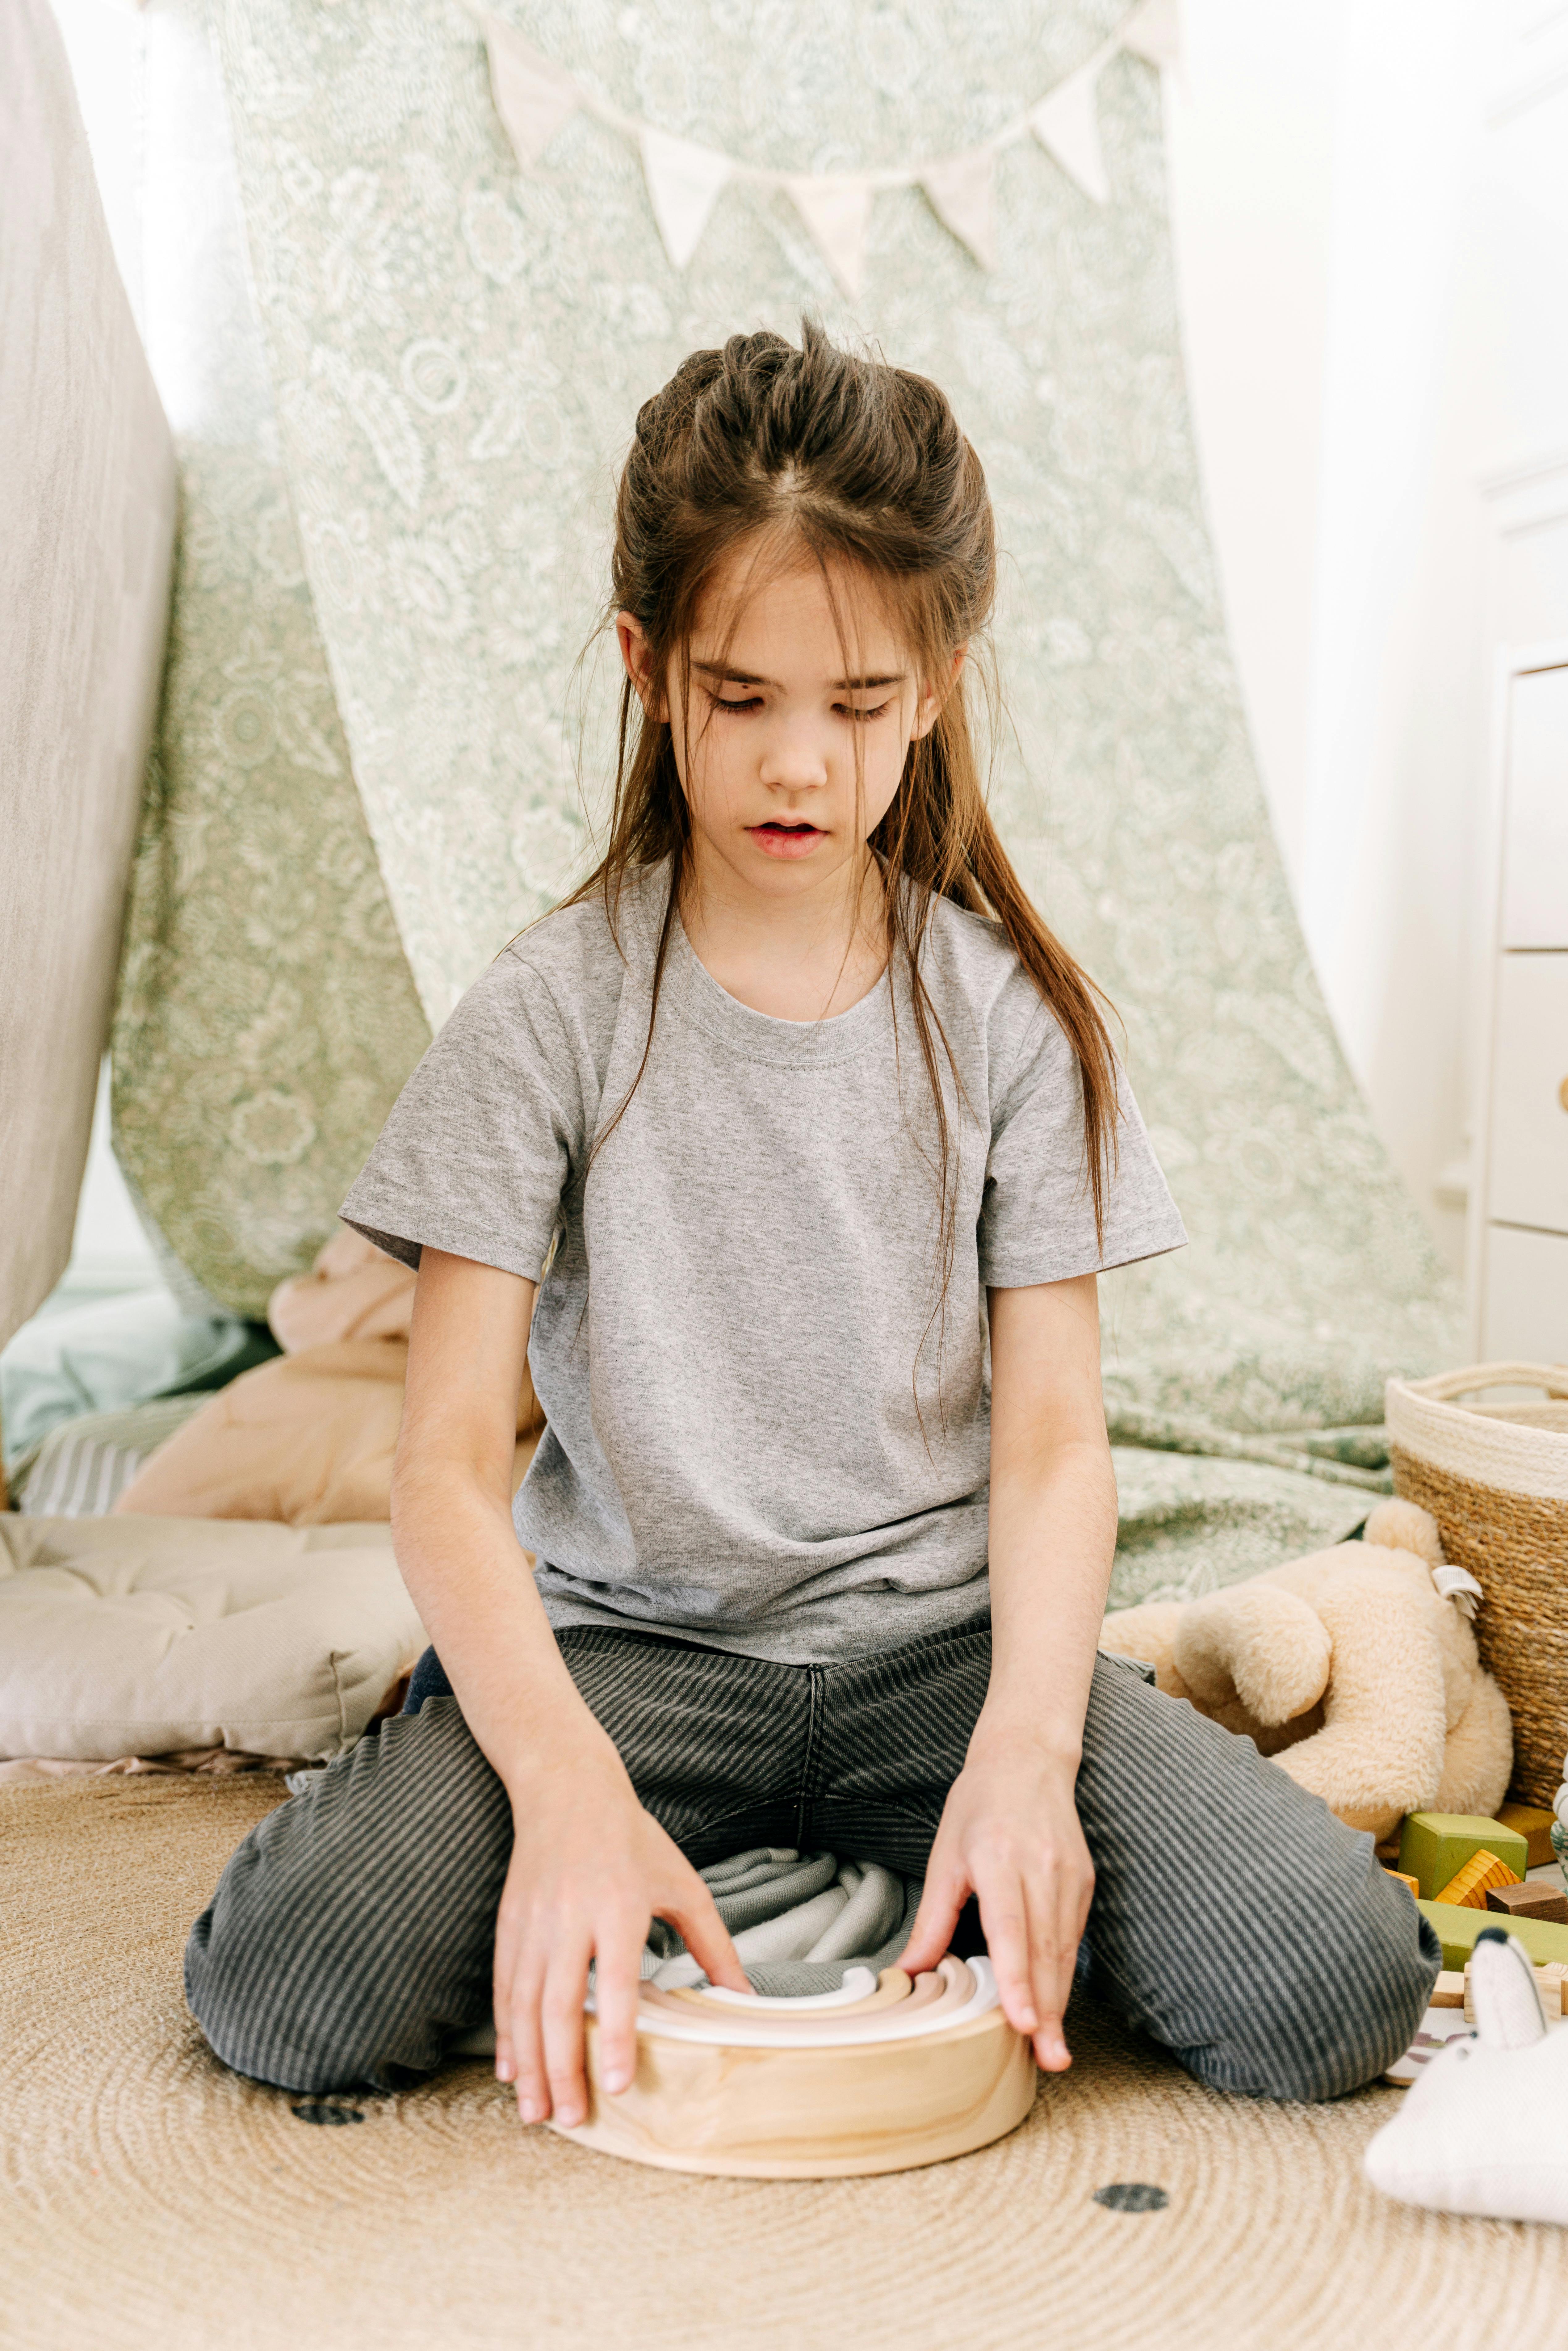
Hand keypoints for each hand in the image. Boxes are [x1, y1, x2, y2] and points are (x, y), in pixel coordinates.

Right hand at [493, 1741, 749, 2127]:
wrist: (567, 1788)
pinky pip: (504, 1986)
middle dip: (563, 2068)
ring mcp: (533, 1921)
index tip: (615, 2086)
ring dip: (529, 2063)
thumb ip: (713, 1945)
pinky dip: (506, 2032)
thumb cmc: (634, 1839)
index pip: (614, 1982)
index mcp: (618, 1906)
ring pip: (524, 2003)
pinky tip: (511, 2069)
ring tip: (537, 2112)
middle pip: (559, 2004)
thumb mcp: (683, 1884)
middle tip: (573, 2121)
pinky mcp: (509, 1922)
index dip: (613, 2036)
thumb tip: (746, 1998)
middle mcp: (570, 1917)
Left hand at [899, 1732, 1092, 2071]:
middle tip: (1049, 2060)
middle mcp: (1040, 1867)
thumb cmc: (977, 1806)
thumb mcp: (944, 1857)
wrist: (1027, 1757)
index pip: (1011, 1929)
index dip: (1018, 1979)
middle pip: (1045, 1951)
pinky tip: (1055, 2005)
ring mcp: (1068, 1874)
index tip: (1023, 2023)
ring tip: (1053, 2049)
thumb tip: (909, 1974)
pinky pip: (1073, 1937)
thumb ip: (932, 1920)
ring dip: (1059, 2001)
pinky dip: (1064, 1974)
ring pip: (1064, 1951)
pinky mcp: (1084, 1880)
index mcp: (999, 1857)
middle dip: (1048, 2010)